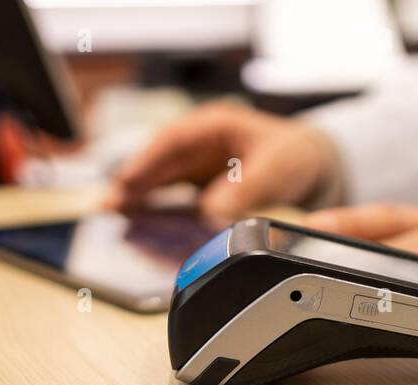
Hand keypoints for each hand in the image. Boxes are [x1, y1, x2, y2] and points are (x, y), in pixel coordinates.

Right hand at [104, 101, 335, 221]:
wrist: (310, 166)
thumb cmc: (293, 156)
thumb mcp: (275, 169)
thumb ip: (246, 190)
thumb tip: (213, 214)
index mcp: (215, 126)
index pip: (173, 141)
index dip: (148, 160)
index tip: (128, 178)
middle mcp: (199, 144)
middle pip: (158, 161)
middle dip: (132, 180)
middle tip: (108, 203)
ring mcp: (196, 165)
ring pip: (159, 178)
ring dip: (136, 196)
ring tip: (110, 213)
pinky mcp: (198, 187)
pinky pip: (170, 197)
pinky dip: (153, 209)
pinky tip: (135, 224)